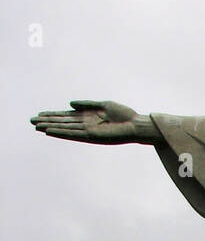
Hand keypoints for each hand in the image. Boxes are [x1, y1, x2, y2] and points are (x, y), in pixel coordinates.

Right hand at [30, 100, 157, 143]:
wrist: (135, 125)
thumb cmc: (123, 115)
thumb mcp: (103, 104)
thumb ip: (86, 104)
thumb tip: (70, 104)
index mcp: (87, 117)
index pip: (66, 116)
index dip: (53, 115)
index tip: (39, 115)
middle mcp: (85, 125)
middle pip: (62, 123)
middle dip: (47, 121)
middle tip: (31, 121)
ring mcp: (87, 131)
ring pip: (64, 128)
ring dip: (50, 127)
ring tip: (37, 126)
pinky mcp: (91, 136)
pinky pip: (73, 134)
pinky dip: (61, 133)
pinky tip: (50, 131)